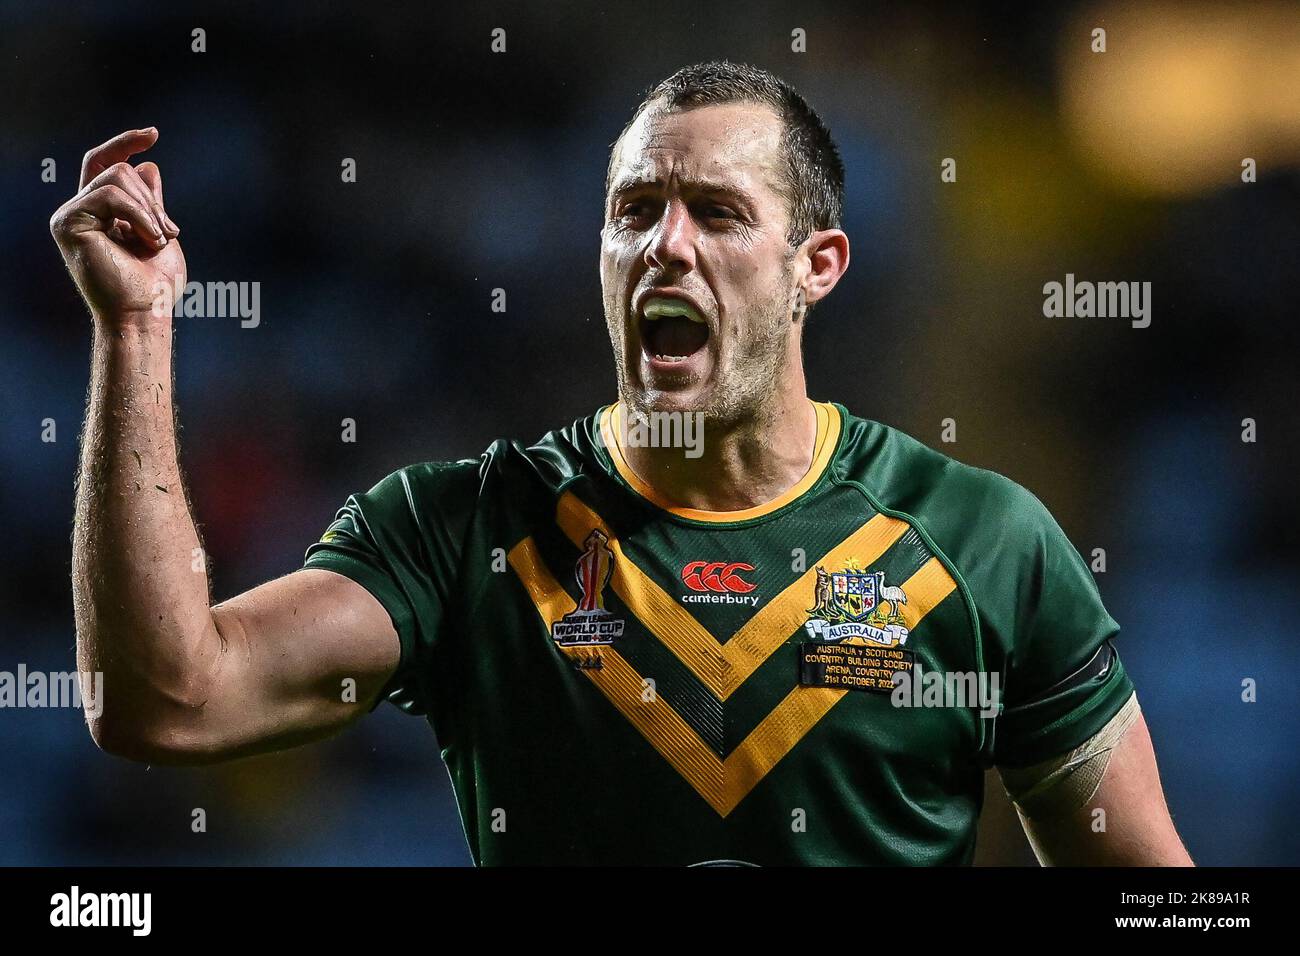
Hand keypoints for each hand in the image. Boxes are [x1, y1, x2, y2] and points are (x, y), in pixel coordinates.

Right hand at [50, 128, 185, 327]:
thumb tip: (147, 164)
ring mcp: (70, 215)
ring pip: (116, 177)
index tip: (153, 134)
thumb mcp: (160, 232)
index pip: (105, 164)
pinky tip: (147, 239)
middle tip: (167, 232)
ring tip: (155, 240)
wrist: (145, 312)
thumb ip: (151, 201)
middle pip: (119, 169)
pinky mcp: (67, 223)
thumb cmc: (154, 283)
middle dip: (152, 198)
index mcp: (100, 212)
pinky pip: (109, 195)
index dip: (125, 144)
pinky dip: (138, 214)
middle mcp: (81, 210)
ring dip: (148, 209)